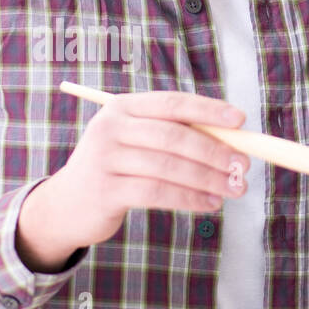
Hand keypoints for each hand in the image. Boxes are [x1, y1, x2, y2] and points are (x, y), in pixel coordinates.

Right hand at [35, 90, 250, 249]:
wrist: (66, 205)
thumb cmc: (115, 169)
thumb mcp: (136, 143)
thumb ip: (174, 136)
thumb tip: (232, 141)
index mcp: (121, 108)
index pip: (171, 103)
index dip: (208, 110)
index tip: (240, 120)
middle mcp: (110, 128)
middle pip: (173, 136)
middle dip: (214, 151)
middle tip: (242, 166)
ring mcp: (105, 159)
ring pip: (169, 167)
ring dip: (208, 179)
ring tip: (233, 189)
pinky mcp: (106, 190)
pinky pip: (158, 193)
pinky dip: (189, 199)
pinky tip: (209, 204)